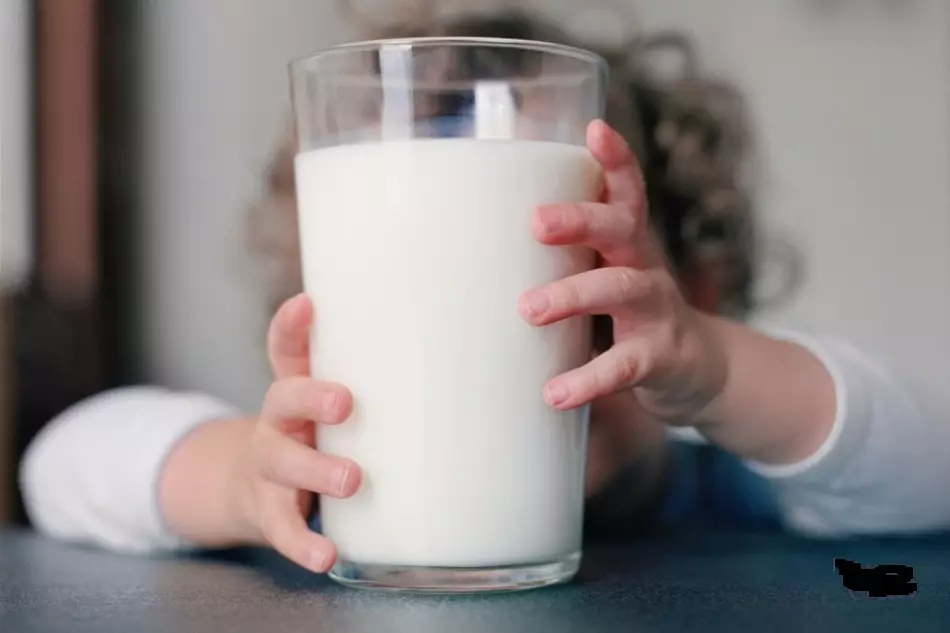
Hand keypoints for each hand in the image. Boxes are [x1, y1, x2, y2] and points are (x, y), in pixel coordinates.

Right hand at [235, 294, 360, 572]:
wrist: (247, 488)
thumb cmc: (312, 437)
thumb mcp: (328, 405)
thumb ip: (378, 384)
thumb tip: (465, 361)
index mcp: (297, 389)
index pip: (286, 349)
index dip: (292, 326)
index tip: (308, 304)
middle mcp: (278, 421)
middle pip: (282, 398)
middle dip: (312, 398)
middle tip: (346, 403)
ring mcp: (268, 467)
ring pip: (282, 464)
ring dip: (316, 471)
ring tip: (352, 480)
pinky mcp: (268, 511)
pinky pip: (282, 529)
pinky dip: (304, 544)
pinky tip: (327, 557)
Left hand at [520, 120, 727, 424]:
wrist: (695, 371)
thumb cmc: (627, 317)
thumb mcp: (601, 279)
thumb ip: (557, 266)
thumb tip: (465, 260)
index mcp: (627, 244)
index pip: (626, 192)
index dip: (616, 160)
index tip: (596, 128)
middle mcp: (645, 267)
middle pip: (621, 228)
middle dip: (581, 219)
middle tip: (536, 222)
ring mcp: (657, 311)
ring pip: (622, 289)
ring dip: (574, 295)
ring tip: (529, 309)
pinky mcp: (660, 357)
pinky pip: (624, 365)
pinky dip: (588, 378)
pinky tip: (555, 392)